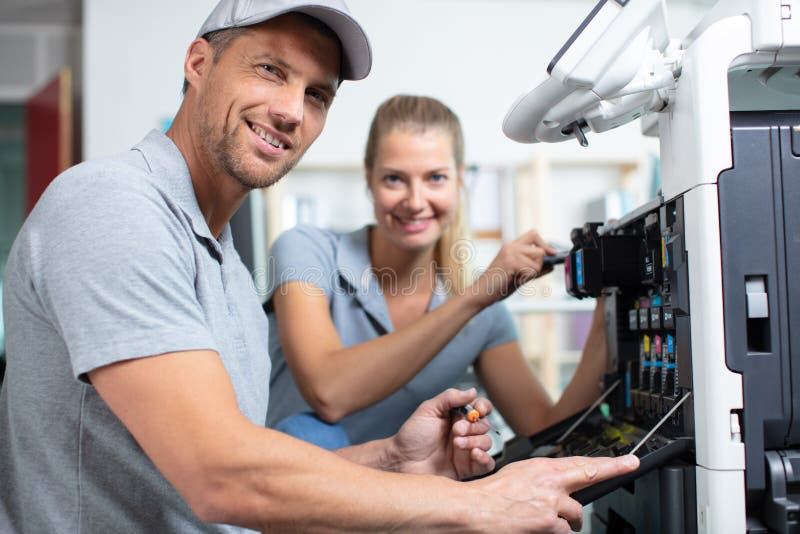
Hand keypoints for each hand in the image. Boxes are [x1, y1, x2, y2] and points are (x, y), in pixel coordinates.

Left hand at [387, 388, 494, 479]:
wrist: (402, 460)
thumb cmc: (412, 435)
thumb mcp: (428, 410)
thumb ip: (450, 397)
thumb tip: (472, 391)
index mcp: (456, 416)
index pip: (480, 408)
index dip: (483, 407)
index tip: (478, 410)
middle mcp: (464, 432)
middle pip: (485, 424)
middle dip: (474, 425)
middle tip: (457, 429)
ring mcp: (466, 450)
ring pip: (487, 442)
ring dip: (475, 440)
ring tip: (457, 443)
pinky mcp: (467, 468)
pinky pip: (487, 464)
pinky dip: (486, 458)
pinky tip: (474, 454)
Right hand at [469, 455, 639, 531]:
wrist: (476, 507)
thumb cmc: (492, 492)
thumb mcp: (519, 472)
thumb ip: (543, 476)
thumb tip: (559, 480)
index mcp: (544, 467)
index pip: (583, 462)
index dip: (609, 462)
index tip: (629, 459)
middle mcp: (552, 481)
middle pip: (591, 475)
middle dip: (614, 469)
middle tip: (629, 465)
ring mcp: (552, 502)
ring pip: (575, 513)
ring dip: (566, 519)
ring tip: (545, 518)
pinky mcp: (549, 522)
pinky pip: (562, 531)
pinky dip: (553, 532)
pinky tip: (538, 527)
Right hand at [470, 230, 556, 305]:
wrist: (481, 293)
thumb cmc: (497, 285)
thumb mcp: (519, 275)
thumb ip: (534, 269)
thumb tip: (552, 266)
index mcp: (511, 246)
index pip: (534, 235)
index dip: (544, 244)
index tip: (552, 254)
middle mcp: (510, 246)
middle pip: (540, 250)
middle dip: (539, 265)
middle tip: (525, 274)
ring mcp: (510, 253)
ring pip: (538, 261)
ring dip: (532, 274)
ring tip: (517, 278)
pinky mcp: (511, 262)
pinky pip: (532, 270)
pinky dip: (526, 279)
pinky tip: (515, 280)